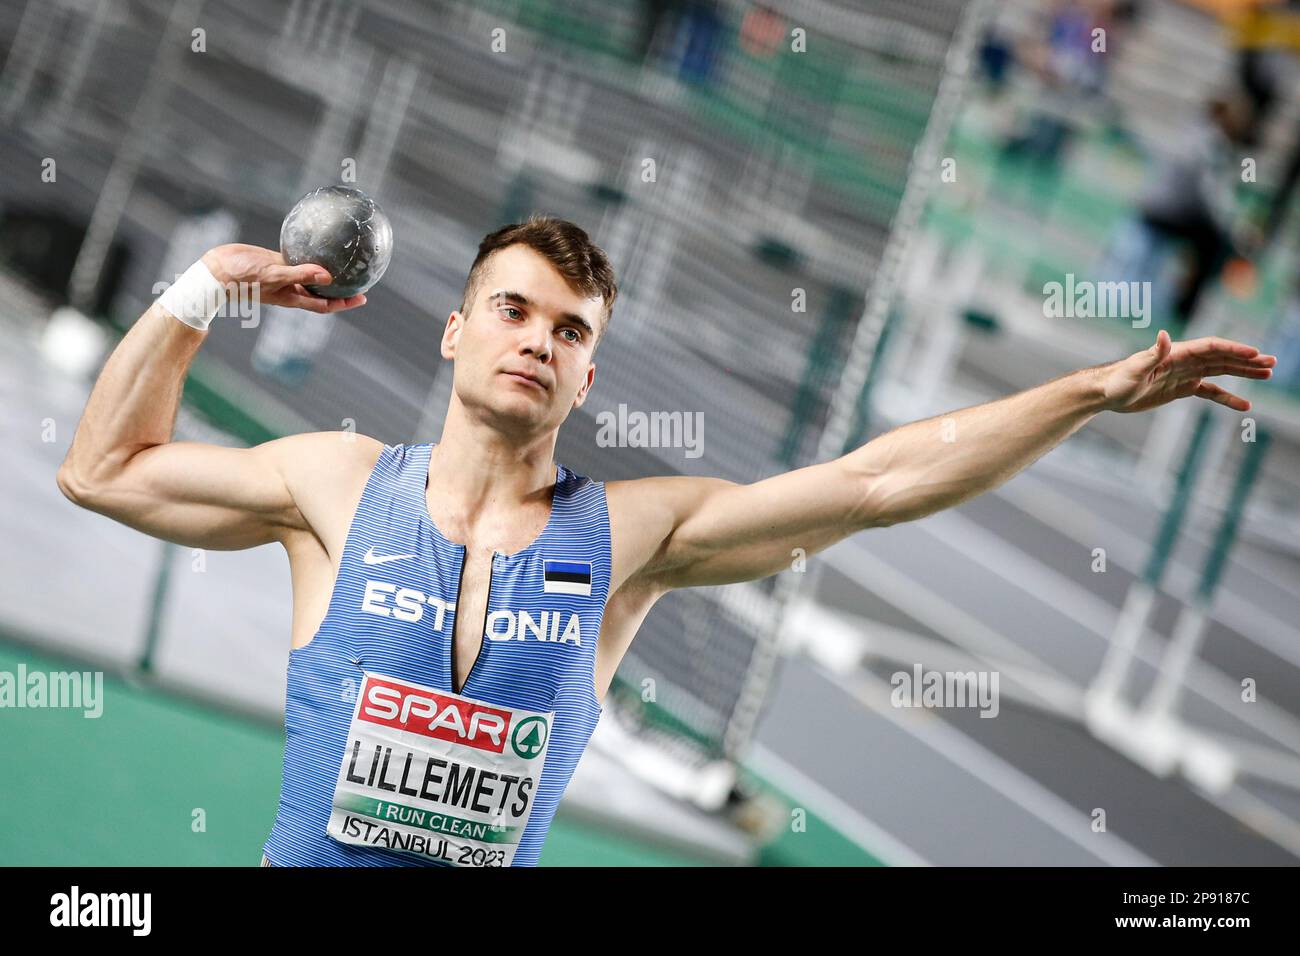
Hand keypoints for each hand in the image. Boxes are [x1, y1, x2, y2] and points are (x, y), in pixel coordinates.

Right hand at [201, 243, 366, 313]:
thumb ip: (300, 274)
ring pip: (310, 275)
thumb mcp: (274, 275)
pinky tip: (316, 243)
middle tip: (359, 277)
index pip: (324, 305)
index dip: (344, 302)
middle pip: (322, 292)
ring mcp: (283, 275)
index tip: (362, 296)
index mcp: (292, 297)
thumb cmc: (243, 278)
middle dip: (340, 288)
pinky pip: (296, 259)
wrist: (216, 270)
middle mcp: (290, 289)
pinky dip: (308, 255)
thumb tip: (328, 276)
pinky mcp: (274, 261)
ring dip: (326, 270)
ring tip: (343, 259)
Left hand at [1101, 330, 1275, 413]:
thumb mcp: (1134, 368)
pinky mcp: (1181, 389)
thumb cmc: (1117, 380)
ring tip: (1267, 373)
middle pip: (1222, 358)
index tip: (1255, 353)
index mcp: (1176, 353)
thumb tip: (1163, 335)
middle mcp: (1184, 361)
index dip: (1233, 349)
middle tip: (1272, 363)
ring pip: (1220, 371)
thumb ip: (1152, 353)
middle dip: (1246, 360)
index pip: (1211, 348)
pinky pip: (1209, 392)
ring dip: (1243, 372)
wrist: (1106, 393)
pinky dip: (1227, 397)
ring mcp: (1184, 374)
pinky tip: (1244, 405)